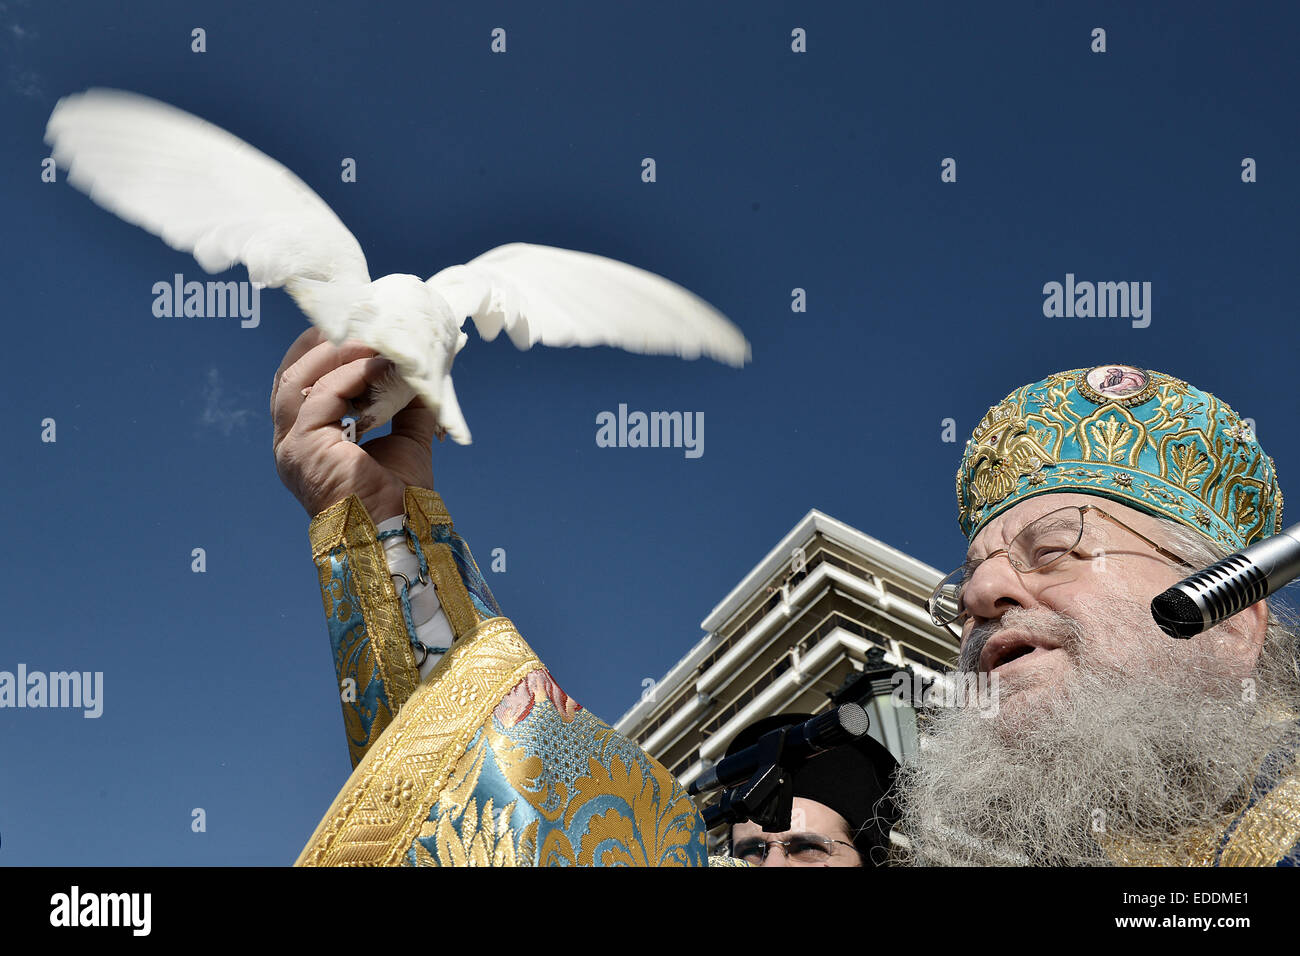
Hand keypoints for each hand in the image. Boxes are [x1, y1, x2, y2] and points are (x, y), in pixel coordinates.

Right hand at [271, 327, 436, 521]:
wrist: (397, 531)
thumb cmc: (398, 495)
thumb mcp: (405, 438)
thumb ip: (406, 404)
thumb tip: (423, 371)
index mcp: (308, 441)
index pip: (300, 386)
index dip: (321, 354)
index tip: (350, 328)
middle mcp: (291, 442)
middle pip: (291, 377)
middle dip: (321, 345)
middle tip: (356, 321)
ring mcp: (291, 445)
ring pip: (297, 380)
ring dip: (334, 354)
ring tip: (368, 336)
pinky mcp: (302, 446)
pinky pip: (321, 396)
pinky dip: (350, 375)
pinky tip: (378, 364)